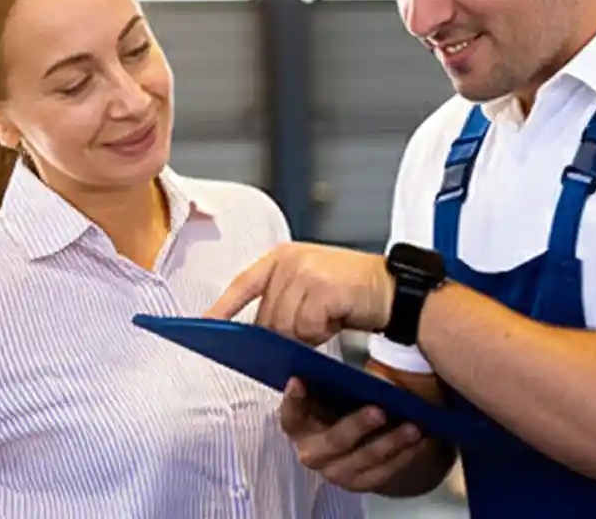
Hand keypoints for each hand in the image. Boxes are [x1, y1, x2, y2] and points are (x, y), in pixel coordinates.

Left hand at [205, 242, 393, 344]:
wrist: (394, 290)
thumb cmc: (352, 293)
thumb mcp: (310, 289)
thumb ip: (282, 303)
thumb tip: (257, 337)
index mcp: (282, 257)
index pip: (242, 285)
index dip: (221, 308)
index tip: (201, 326)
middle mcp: (289, 261)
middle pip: (265, 318)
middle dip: (285, 334)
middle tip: (315, 327)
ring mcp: (304, 273)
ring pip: (284, 327)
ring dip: (306, 335)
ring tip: (328, 319)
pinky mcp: (321, 288)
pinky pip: (306, 329)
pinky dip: (322, 333)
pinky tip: (337, 318)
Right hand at [280, 377, 428, 491]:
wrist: (353, 440)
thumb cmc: (338, 407)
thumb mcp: (331, 392)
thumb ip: (333, 382)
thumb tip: (349, 358)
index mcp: (299, 427)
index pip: (290, 415)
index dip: (293, 399)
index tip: (298, 380)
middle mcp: (312, 453)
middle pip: (334, 441)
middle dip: (358, 426)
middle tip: (380, 410)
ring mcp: (335, 472)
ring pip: (364, 459)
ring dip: (391, 442)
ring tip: (413, 427)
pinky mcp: (358, 484)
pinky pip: (383, 473)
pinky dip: (404, 456)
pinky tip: (421, 441)